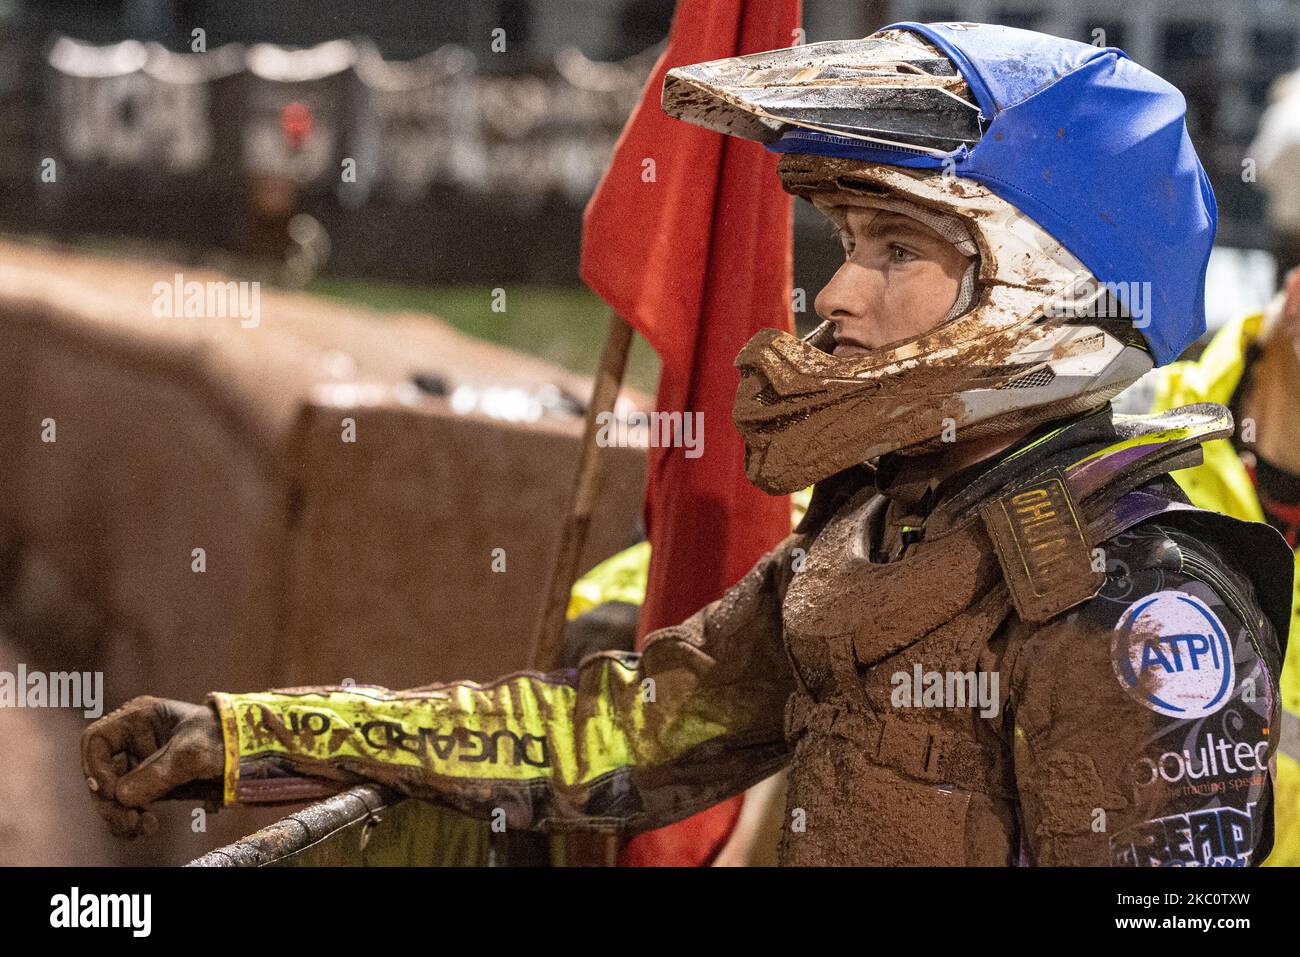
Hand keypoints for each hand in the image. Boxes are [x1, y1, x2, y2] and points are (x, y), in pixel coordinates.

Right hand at [80, 696, 224, 838]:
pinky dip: (130, 819)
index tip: (111, 791)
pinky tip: (145, 828)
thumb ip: (157, 773)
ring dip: (119, 814)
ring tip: (141, 828)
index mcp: (141, 718)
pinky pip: (128, 804)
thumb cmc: (226, 740)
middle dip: (109, 800)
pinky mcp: (151, 784)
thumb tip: (120, 796)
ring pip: (111, 793)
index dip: (95, 767)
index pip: (96, 740)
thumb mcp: (193, 753)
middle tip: (129, 821)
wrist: (253, 755)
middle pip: (100, 771)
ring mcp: (142, 762)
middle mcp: (135, 739)